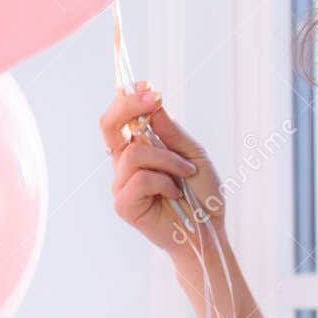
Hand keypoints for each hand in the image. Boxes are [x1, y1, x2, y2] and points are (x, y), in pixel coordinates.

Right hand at [100, 84, 226, 256]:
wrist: (208, 231)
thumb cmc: (202, 196)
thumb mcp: (194, 155)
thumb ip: (172, 132)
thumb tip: (153, 103)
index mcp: (140, 148)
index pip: (122, 118)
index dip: (129, 98)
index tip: (149, 86)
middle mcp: (126, 164)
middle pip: (109, 125)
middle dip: (128, 105)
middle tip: (152, 97)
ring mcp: (122, 184)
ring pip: (133, 153)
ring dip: (168, 160)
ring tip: (185, 175)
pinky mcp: (123, 204)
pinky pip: (138, 178)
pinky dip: (164, 182)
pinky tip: (175, 194)